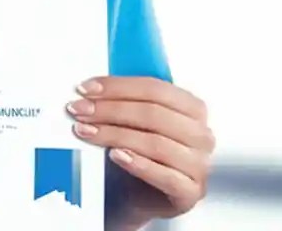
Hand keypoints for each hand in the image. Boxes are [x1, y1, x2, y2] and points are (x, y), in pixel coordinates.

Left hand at [67, 76, 214, 225]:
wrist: (135, 195)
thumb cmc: (136, 152)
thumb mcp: (132, 121)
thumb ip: (122, 102)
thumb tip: (90, 89)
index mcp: (192, 109)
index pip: (155, 89)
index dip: (118, 87)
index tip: (85, 89)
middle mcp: (201, 135)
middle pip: (154, 114)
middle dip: (110, 109)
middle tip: (80, 110)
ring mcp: (199, 165)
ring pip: (156, 143)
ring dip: (115, 135)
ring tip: (87, 132)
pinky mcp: (190, 192)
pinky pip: (166, 176)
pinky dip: (139, 164)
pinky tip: (116, 156)